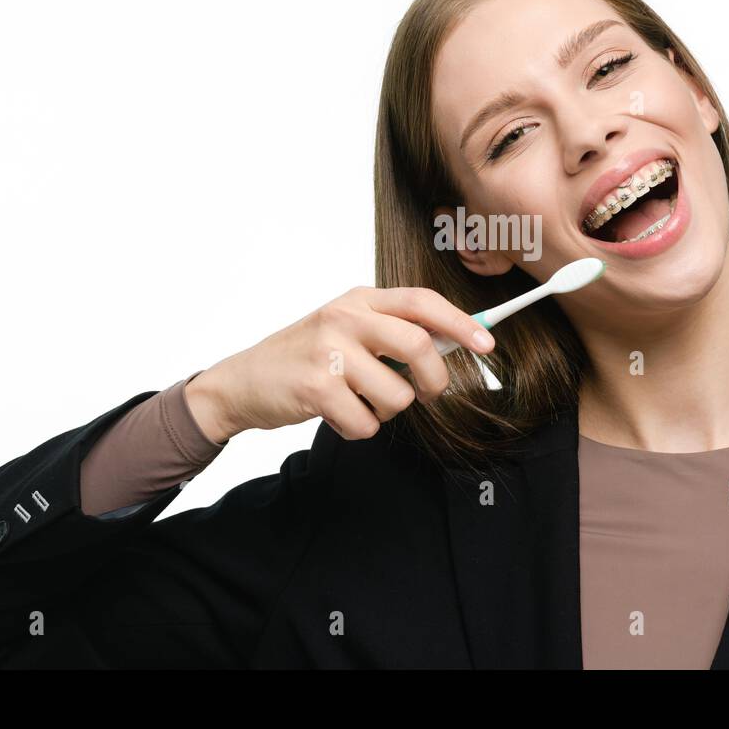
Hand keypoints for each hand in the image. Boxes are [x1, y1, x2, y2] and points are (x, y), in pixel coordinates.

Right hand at [184, 286, 494, 440]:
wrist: (242, 382)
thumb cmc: (303, 357)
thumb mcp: (346, 329)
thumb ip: (391, 330)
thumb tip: (453, 343)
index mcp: (359, 299)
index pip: (422, 301)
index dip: (460, 322)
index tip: (487, 344)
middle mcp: (345, 317)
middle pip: (419, 346)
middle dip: (434, 380)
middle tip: (427, 394)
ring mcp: (329, 351)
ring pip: (397, 395)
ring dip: (385, 411)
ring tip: (358, 401)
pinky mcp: (316, 387)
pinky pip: (366, 423)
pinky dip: (358, 429)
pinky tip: (336, 414)